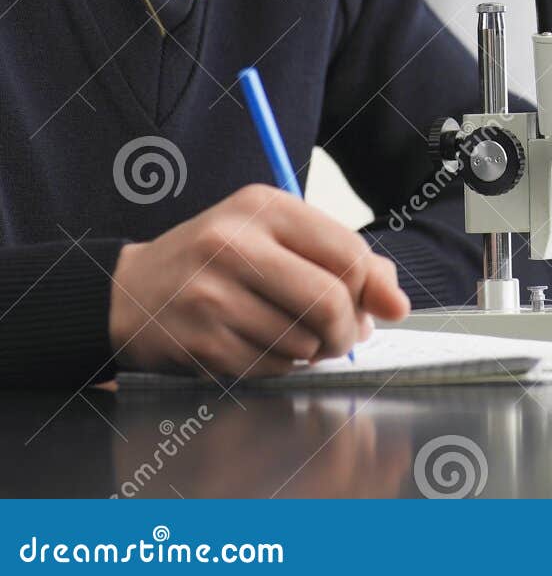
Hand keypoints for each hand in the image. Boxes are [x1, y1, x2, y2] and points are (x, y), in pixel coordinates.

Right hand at [109, 184, 409, 377]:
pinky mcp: (201, 342)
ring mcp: (214, 295)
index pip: (348, 254)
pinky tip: (262, 346)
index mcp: (264, 207)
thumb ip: (342, 259)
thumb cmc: (218, 260)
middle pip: (330, 303)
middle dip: (347, 331)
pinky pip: (272, 368)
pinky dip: (281, 366)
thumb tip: (396, 303)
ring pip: (303, 343)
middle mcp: (236, 244)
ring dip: (312, 351)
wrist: (131, 292)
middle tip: (342, 336)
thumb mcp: (276, 235)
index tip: (369, 306)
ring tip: (293, 334)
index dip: (370, 290)